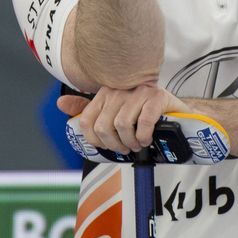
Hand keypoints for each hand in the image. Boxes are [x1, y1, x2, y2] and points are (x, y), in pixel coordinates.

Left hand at [58, 84, 190, 154]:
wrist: (176, 111)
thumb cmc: (143, 113)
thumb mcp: (113, 111)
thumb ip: (88, 109)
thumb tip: (60, 104)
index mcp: (105, 93)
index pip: (86, 120)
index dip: (94, 140)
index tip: (107, 146)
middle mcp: (119, 90)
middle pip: (103, 126)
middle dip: (114, 145)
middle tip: (126, 148)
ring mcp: (138, 92)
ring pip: (121, 125)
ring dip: (130, 142)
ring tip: (137, 144)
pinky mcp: (156, 96)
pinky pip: (143, 122)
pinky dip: (143, 136)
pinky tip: (147, 139)